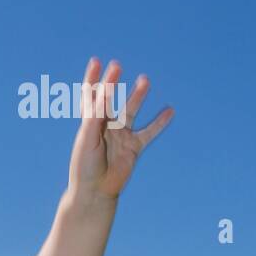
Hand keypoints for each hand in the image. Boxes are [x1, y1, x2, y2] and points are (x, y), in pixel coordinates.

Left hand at [68, 56, 173, 201]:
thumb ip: (95, 116)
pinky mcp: (133, 148)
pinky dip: (159, 122)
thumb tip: (104, 91)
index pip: (91, 97)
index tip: (96, 62)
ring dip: (137, 96)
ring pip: (131, 111)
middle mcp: (105, 127)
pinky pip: (149, 132)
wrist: (95, 193)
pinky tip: (170, 111)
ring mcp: (120, 136)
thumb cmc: (85, 167)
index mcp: (89, 124)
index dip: (93, 79)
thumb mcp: (87, 139)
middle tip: (117, 65)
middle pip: (110, 100)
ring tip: (144, 80)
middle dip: (112, 82)